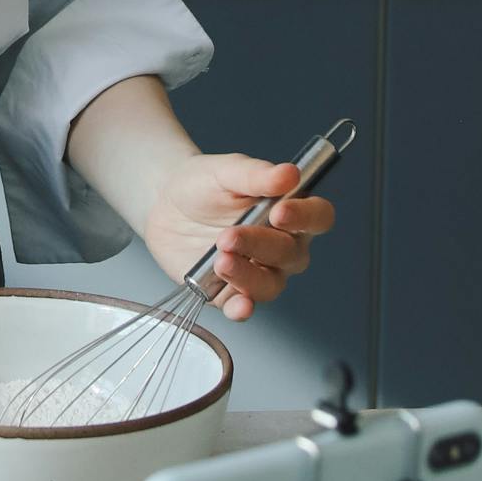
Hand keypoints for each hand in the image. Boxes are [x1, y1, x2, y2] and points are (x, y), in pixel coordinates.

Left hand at [141, 151, 334, 320]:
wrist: (164, 205)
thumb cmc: (202, 185)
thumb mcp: (225, 171)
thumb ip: (256, 174)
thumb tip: (289, 173)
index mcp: (289, 211)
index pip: (318, 217)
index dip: (305, 218)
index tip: (280, 212)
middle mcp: (280, 245)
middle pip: (292, 254)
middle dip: (261, 245)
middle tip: (229, 235)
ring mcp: (257, 271)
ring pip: (271, 284)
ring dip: (248, 276)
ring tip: (220, 259)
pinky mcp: (230, 292)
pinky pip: (243, 307)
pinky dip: (242, 309)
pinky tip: (238, 305)